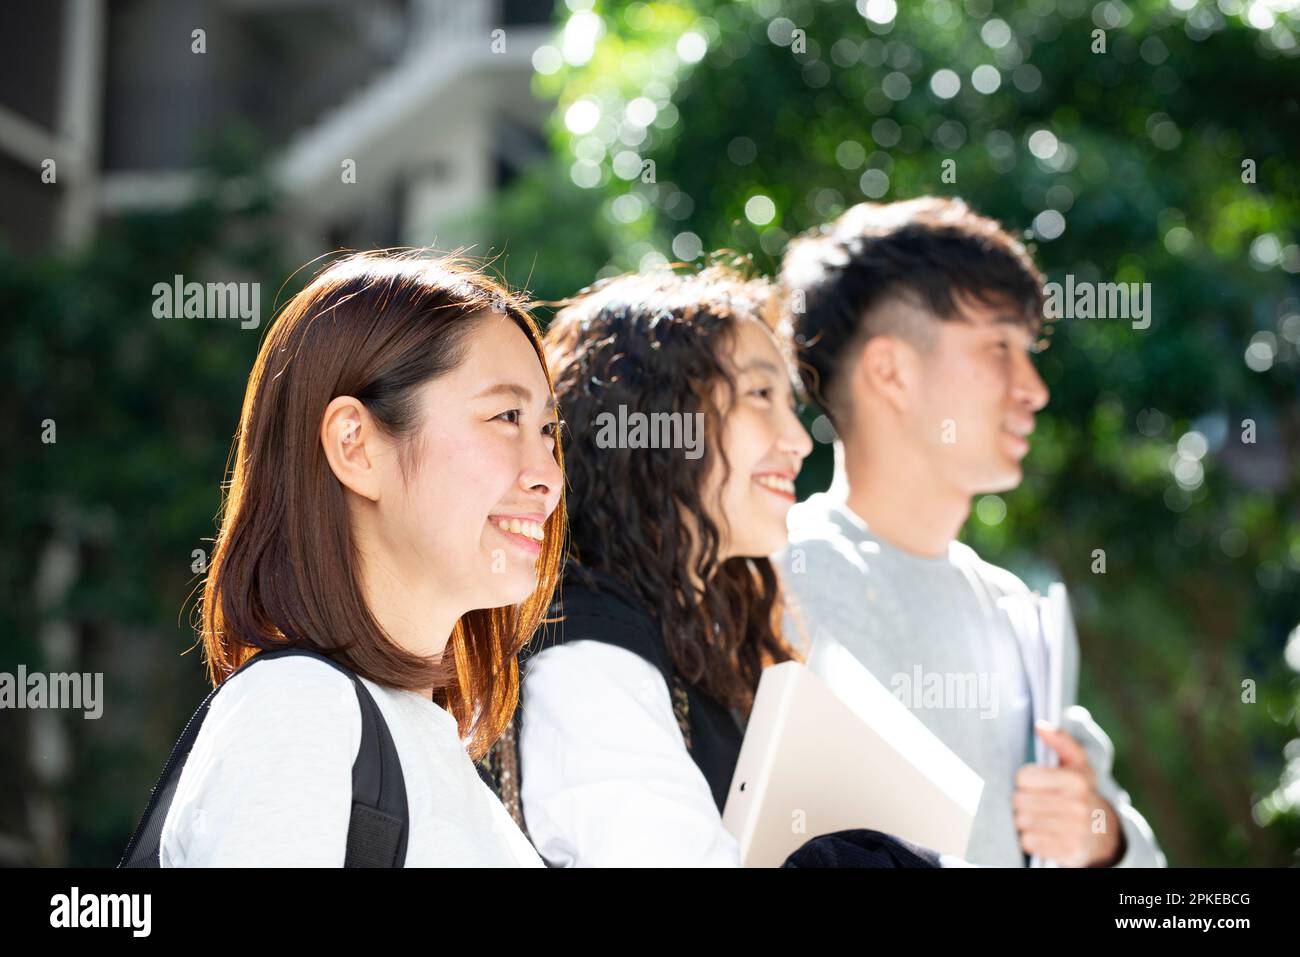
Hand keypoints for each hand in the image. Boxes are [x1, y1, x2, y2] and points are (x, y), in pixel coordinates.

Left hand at [1012, 721, 1123, 866]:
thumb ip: (1060, 741)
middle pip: (1019, 801)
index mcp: (1077, 780)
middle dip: (1022, 801)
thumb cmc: (1082, 791)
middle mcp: (1078, 806)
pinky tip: (1044, 832)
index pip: (1023, 778)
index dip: (1025, 780)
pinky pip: (1029, 842)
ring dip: (1025, 820)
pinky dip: (1031, 838)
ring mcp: (1074, 831)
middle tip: (1036, 801)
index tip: (1036, 783)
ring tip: (1040, 817)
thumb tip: (1040, 725)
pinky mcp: (1068, 852)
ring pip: (1022, 822)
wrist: (1105, 832)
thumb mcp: (1078, 764)